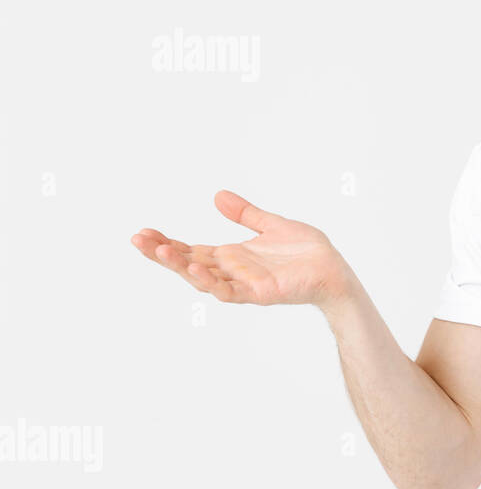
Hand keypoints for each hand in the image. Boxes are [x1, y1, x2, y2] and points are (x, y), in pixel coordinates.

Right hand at [130, 190, 355, 307]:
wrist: (335, 270)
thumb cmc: (307, 251)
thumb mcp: (272, 225)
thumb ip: (245, 213)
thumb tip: (217, 195)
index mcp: (232, 256)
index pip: (191, 249)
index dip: (167, 243)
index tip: (143, 232)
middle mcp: (232, 271)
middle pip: (189, 264)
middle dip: (162, 254)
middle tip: (137, 240)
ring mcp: (244, 284)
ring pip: (203, 279)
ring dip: (180, 267)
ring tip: (159, 251)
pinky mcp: (260, 293)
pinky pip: (230, 291)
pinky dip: (211, 283)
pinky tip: (195, 270)